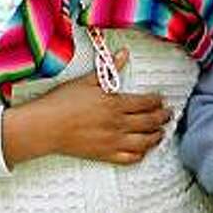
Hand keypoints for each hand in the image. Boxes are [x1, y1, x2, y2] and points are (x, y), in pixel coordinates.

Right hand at [2, 49, 170, 165]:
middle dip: (163, 118)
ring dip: (157, 136)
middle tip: (168, 115)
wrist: (44, 127)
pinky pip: (130, 158)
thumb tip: (124, 53)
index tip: (161, 99)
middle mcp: (118, 123)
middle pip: (150, 122)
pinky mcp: (104, 155)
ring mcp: (112, 141)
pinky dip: (141, 155)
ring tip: (160, 132)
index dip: (157, 101)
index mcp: (115, 103)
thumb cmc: (62, 102)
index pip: (146, 103)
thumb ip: (109, 69)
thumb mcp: (86, 80)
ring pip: (145, 142)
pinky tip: (143, 150)